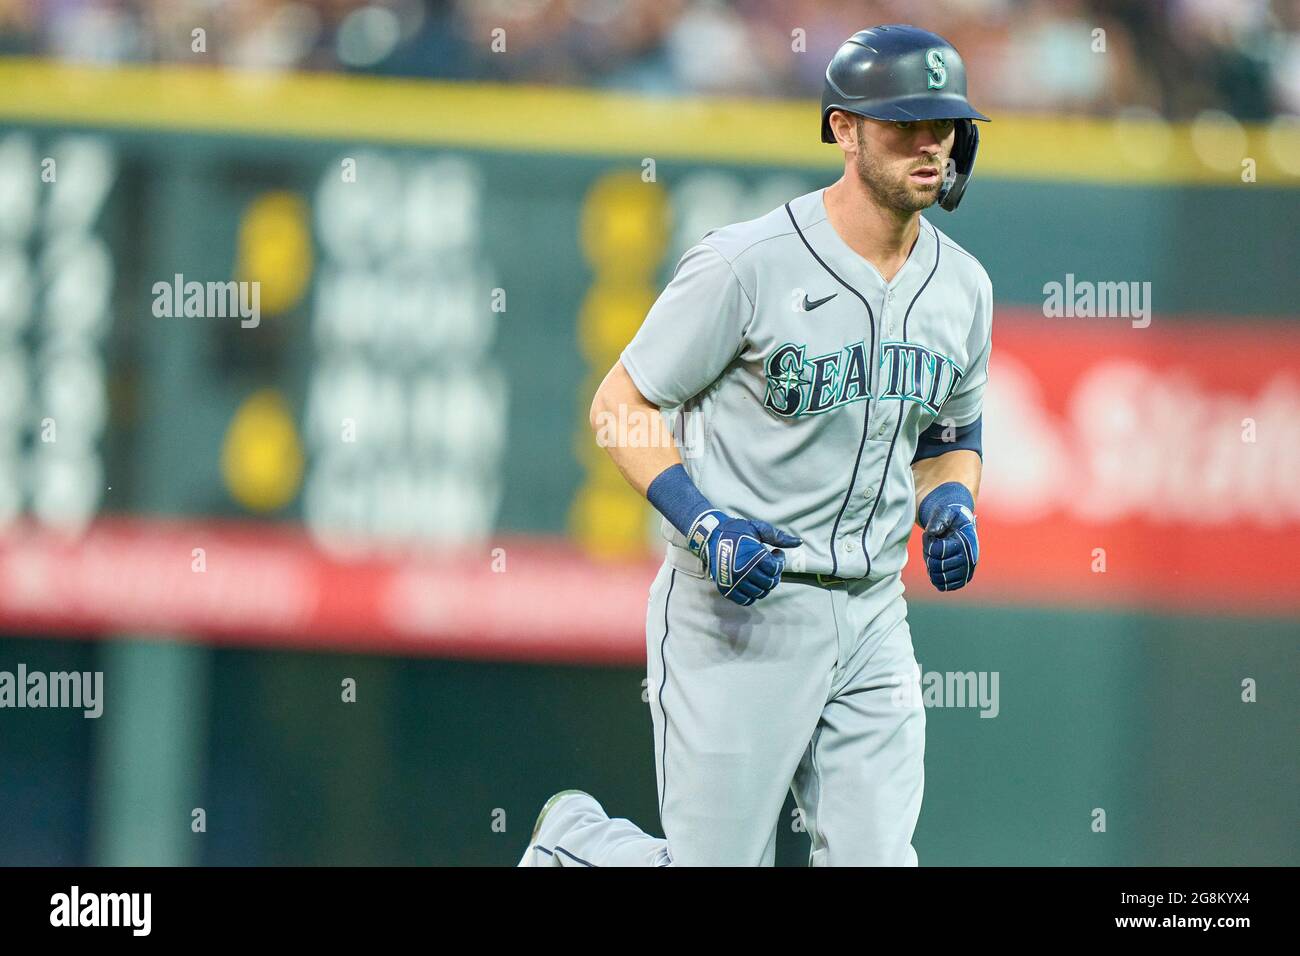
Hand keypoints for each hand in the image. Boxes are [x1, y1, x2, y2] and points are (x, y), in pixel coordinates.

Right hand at [687, 510, 801, 605]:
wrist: (711, 536)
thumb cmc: (737, 531)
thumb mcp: (758, 528)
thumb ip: (779, 537)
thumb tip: (799, 542)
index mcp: (753, 557)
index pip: (775, 569)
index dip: (779, 561)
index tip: (775, 553)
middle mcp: (744, 572)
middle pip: (769, 583)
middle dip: (774, 574)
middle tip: (769, 565)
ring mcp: (734, 582)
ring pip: (760, 593)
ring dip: (764, 585)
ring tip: (760, 573)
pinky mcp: (726, 588)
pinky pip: (745, 600)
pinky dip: (752, 595)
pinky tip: (751, 583)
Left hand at [922, 502, 977, 590]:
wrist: (960, 526)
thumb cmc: (951, 519)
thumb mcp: (945, 513)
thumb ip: (938, 520)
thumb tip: (931, 532)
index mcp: (965, 544)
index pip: (937, 551)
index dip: (928, 542)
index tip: (932, 535)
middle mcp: (969, 560)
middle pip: (936, 566)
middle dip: (928, 555)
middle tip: (931, 546)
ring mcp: (966, 571)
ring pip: (938, 578)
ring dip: (930, 567)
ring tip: (934, 556)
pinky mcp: (962, 580)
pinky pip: (944, 586)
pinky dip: (935, 578)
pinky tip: (936, 567)